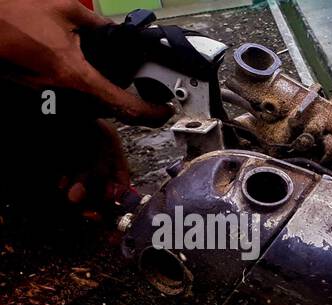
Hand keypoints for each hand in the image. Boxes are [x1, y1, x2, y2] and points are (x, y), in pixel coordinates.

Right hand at [0, 0, 169, 123]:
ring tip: (102, 71)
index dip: (151, 113)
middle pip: (111, 109)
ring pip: (92, 107)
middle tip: (143, 88)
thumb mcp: (65, 11)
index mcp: (77, 78)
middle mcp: (65, 97)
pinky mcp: (40, 100)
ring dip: (103, 92)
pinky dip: (83, 89)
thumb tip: (118, 29)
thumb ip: (98, 23)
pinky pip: (72, 102)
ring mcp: (51, 102)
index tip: (164, 111)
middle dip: (129, 99)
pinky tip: (76, 69)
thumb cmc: (13, 18)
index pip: (126, 107)